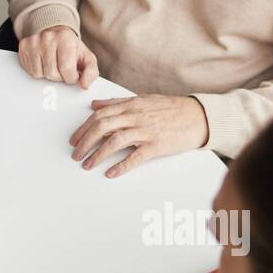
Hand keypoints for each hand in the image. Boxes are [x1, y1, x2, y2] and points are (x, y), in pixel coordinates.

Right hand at [17, 26, 98, 87]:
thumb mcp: (87, 57)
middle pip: (52, 73)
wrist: (54, 31)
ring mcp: (34, 42)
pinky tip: (43, 63)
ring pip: (39, 74)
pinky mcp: (24, 46)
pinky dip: (38, 71)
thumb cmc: (71, 47)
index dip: (71, 77)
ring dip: (47, 74)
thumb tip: (84, 85)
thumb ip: (91, 72)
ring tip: (52, 64)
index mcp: (66, 38)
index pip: (66, 69)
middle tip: (62, 68)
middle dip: (59, 76)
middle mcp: (48, 38)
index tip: (72, 73)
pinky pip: (30, 70)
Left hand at [69, 94, 207, 177]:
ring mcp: (146, 131)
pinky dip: (121, 166)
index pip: (99, 115)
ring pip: (114, 141)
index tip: (74, 139)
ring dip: (97, 154)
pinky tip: (111, 173)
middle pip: (102, 127)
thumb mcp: (142, 99)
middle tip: (76, 154)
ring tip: (87, 164)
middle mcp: (136, 116)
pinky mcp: (157, 145)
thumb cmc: (171, 108)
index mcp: (131, 105)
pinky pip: (135, 157)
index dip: (83, 128)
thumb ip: (117, 102)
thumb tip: (95, 105)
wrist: (199, 116)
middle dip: (85, 141)